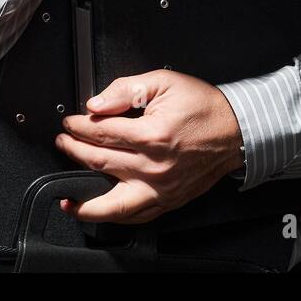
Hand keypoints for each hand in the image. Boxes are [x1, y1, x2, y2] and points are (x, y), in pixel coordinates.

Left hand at [55, 70, 244, 224]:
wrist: (236, 131)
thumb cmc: (204, 107)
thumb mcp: (165, 82)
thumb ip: (126, 89)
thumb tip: (97, 104)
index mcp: (152, 135)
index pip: (101, 132)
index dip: (79, 125)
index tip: (70, 122)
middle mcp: (154, 167)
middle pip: (99, 162)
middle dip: (74, 150)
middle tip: (63, 142)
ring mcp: (161, 189)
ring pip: (111, 203)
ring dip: (83, 200)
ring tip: (65, 196)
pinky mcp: (168, 201)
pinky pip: (134, 217)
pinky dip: (111, 217)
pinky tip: (95, 212)